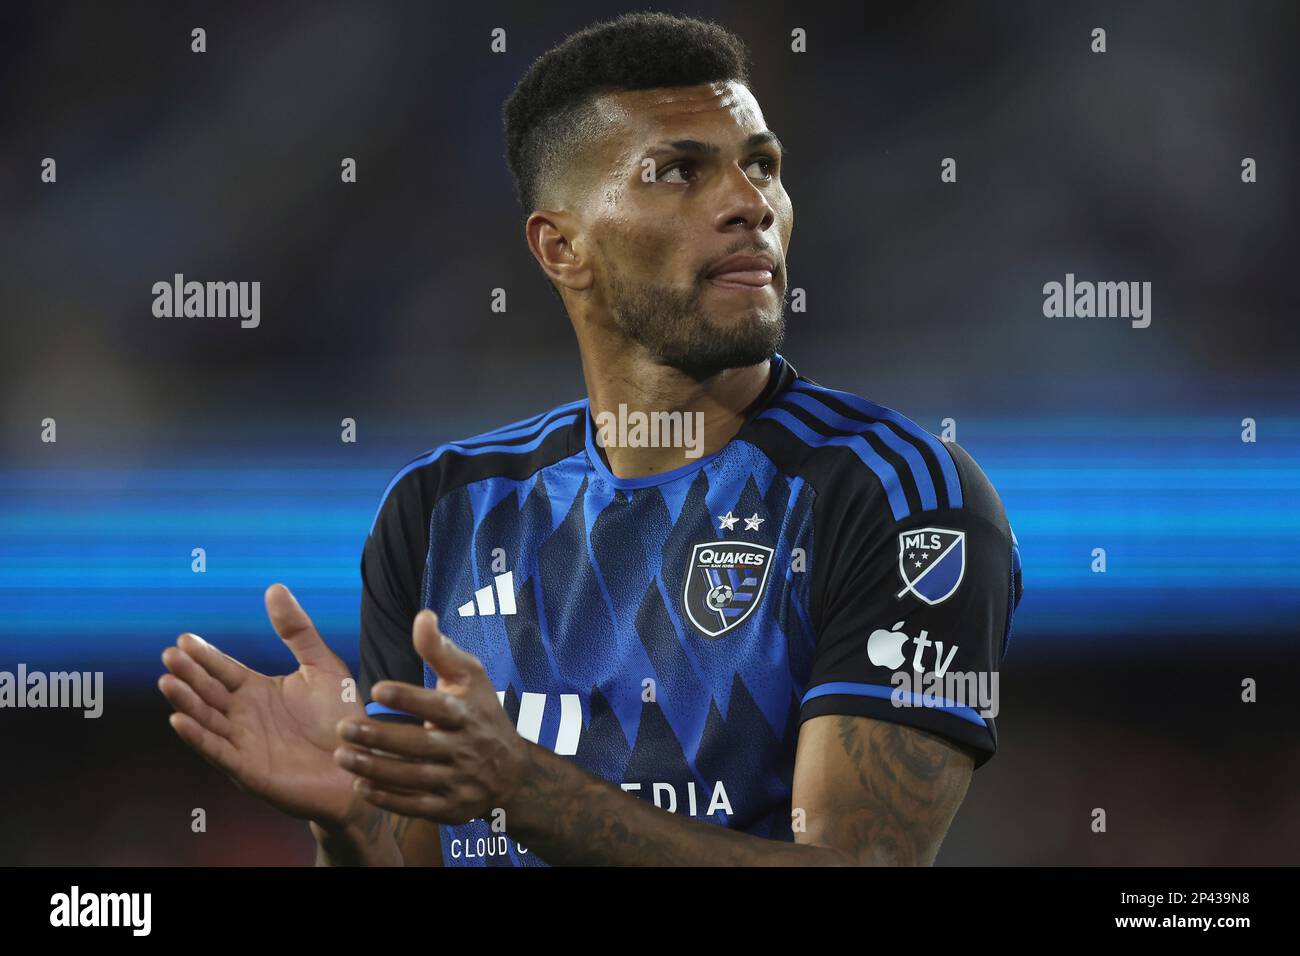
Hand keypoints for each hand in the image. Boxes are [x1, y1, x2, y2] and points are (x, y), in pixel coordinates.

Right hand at [159, 584, 368, 830]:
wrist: (359, 766)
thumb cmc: (340, 719)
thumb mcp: (322, 666)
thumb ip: (297, 631)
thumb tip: (274, 588)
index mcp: (258, 691)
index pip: (223, 669)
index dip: (205, 655)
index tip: (184, 638)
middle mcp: (244, 716)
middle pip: (209, 692)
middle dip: (189, 674)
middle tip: (170, 655)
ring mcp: (243, 743)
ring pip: (207, 719)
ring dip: (186, 702)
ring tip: (167, 682)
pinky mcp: (248, 770)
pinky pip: (217, 752)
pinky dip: (198, 737)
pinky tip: (180, 720)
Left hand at [333, 609, 530, 824]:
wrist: (512, 772)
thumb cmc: (481, 714)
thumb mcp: (470, 678)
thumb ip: (440, 650)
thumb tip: (422, 616)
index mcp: (465, 713)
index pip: (436, 705)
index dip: (408, 698)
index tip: (377, 688)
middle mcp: (462, 748)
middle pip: (419, 745)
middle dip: (380, 737)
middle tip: (343, 728)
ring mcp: (457, 781)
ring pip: (413, 777)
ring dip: (376, 768)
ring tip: (341, 757)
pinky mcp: (450, 808)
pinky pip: (417, 806)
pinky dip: (389, 799)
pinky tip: (362, 787)